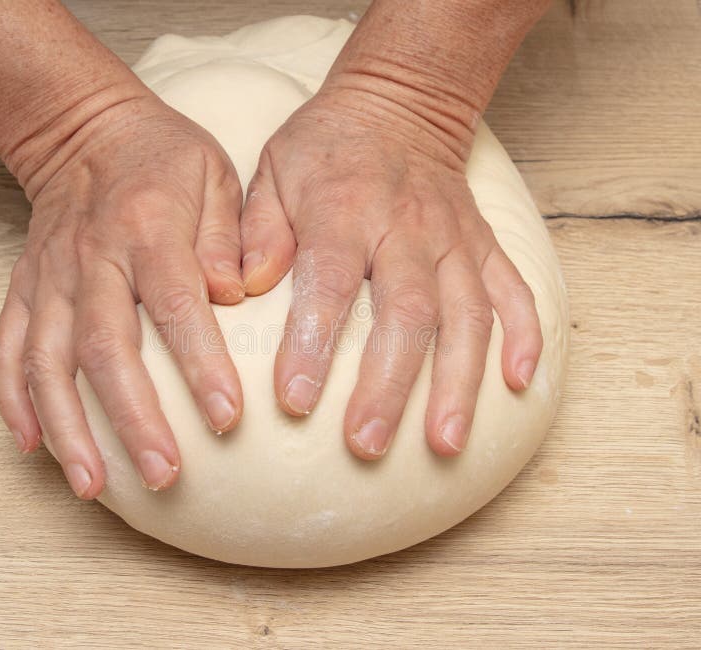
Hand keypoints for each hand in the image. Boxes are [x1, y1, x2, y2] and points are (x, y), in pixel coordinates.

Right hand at [0, 94, 244, 497]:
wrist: (84, 130)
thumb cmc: (164, 158)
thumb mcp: (215, 176)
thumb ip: (228, 237)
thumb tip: (234, 297)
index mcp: (149, 230)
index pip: (175, 306)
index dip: (200, 366)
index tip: (226, 419)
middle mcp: (93, 259)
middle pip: (106, 348)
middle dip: (133, 418)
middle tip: (164, 475)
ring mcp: (50, 278)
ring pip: (48, 361)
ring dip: (68, 428)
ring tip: (92, 485)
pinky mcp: (24, 288)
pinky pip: (8, 348)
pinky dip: (14, 400)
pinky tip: (32, 446)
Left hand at [240, 82, 542, 458]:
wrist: (399, 102)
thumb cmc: (324, 148)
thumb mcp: (272, 172)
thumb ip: (258, 233)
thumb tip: (242, 290)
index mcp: (344, 210)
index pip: (329, 282)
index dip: (313, 343)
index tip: (295, 403)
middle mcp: (407, 228)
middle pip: (407, 312)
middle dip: (389, 384)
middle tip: (367, 445)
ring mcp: (454, 237)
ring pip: (467, 314)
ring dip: (460, 382)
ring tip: (446, 445)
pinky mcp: (484, 243)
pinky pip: (513, 289)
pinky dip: (523, 335)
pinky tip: (520, 383)